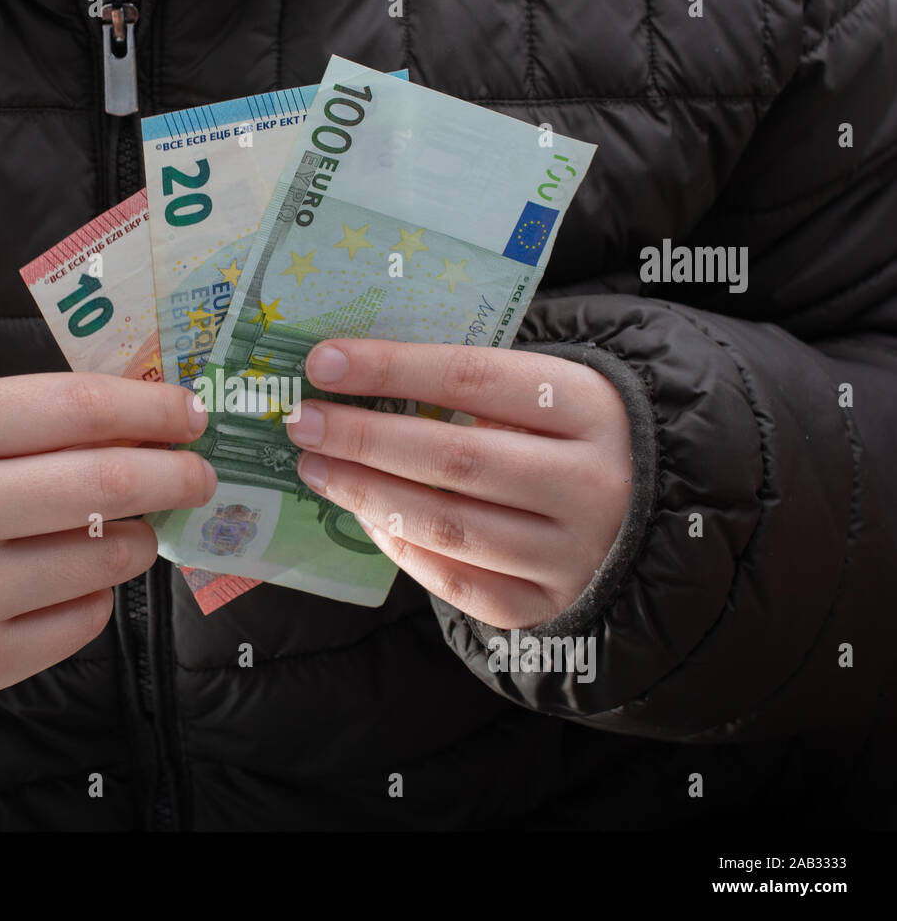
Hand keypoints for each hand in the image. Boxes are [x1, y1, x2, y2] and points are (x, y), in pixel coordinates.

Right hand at [0, 374, 215, 709]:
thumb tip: (151, 427)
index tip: (191, 415)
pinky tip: (67, 585)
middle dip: (176, 475)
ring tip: (122, 533)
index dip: (151, 409)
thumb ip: (33, 421)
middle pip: (108, 483)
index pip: (76, 408)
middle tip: (200, 476)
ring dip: (138, 540)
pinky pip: (86, 620)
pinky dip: (96, 597)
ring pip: (109, 558)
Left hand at [286, 339, 632, 628]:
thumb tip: (358, 375)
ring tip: (315, 468)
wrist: (664, 517)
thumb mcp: (555, 390)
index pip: (472, 376)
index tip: (322, 362)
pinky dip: (402, 548)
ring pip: (449, 525)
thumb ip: (478, 384)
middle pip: (454, 457)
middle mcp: (589, 482)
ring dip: (366, 494)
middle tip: (302, 422)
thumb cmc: (583, 436)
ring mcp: (572, 553)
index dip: (391, 367)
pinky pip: (458, 583)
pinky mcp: (549, 606)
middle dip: (364, 438)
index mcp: (590, 406)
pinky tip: (364, 516)